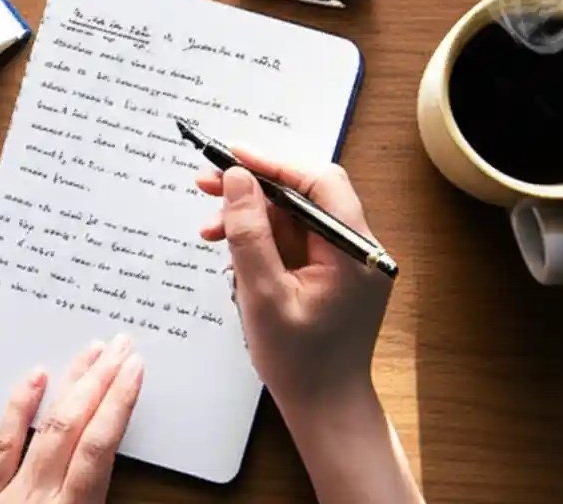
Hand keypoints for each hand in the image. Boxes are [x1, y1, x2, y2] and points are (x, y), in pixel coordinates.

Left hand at [0, 336, 143, 503]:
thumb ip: (103, 496)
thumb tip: (119, 457)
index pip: (100, 446)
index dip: (119, 402)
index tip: (134, 369)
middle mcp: (40, 494)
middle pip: (75, 424)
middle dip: (101, 379)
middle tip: (120, 346)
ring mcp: (9, 490)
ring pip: (45, 425)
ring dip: (71, 383)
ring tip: (91, 352)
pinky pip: (2, 442)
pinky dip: (19, 406)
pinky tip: (36, 376)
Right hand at [195, 148, 391, 411]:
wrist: (325, 406)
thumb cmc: (299, 362)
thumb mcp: (264, 296)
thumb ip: (249, 234)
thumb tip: (237, 179)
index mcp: (353, 251)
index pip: (318, 183)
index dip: (273, 164)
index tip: (231, 156)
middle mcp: (356, 247)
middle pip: (303, 194)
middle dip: (253, 188)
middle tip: (205, 186)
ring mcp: (344, 259)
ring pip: (293, 215)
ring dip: (250, 216)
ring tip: (209, 230)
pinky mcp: (330, 271)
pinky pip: (293, 239)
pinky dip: (261, 238)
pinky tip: (230, 248)